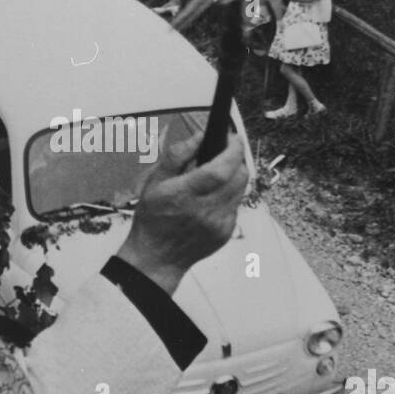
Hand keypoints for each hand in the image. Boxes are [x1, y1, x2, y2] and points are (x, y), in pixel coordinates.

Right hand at [115, 130, 248, 295]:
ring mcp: (219, 223)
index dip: (233, 149)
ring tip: (218, 175)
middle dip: (237, 159)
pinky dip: (229, 195)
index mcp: (185, 194)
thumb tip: (200, 136)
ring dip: (234, 176)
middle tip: (226, 153)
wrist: (157, 257)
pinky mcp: (226, 232)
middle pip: (239, 177)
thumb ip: (177, 155)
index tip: (232, 138)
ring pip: (241, 190)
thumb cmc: (153, 218)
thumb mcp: (155, 182)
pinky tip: (213, 197)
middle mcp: (205, 210)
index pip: (221, 168)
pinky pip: (236, 205)